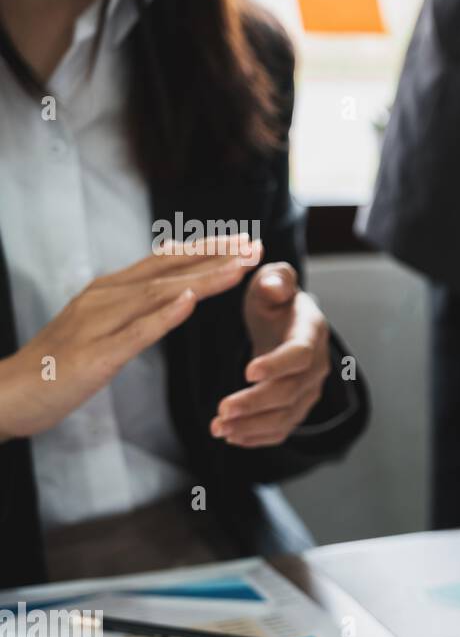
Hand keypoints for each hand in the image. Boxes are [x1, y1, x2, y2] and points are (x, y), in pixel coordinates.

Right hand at [0, 236, 258, 442]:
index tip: (246, 243)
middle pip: (168, 270)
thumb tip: (179, 293)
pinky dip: (162, 316)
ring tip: (239, 269)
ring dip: (202, 279)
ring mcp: (97, 324)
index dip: (207, 249)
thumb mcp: (105, 328)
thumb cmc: (60, 364)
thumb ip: (138, 310)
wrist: (8, 393)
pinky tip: (189, 303)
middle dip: (216, 257)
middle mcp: (104, 297)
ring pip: (158, 294)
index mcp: (109, 290)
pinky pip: (133, 333)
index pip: (166, 261)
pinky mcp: (93, 355)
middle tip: (257, 247)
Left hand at [210, 262, 330, 447]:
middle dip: (256, 403)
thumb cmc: (277, 301)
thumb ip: (275, 279)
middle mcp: (316, 365)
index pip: (300, 354)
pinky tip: (232, 436)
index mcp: (311, 332)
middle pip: (290, 391)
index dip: (277, 365)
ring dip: (252, 425)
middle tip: (222, 410)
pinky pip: (281, 428)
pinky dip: (257, 437)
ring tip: (218, 427)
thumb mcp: (273, 281)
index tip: (247, 372)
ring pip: (285, 416)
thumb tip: (272, 286)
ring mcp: (308, 390)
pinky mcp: (296, 407)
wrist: (287, 324)